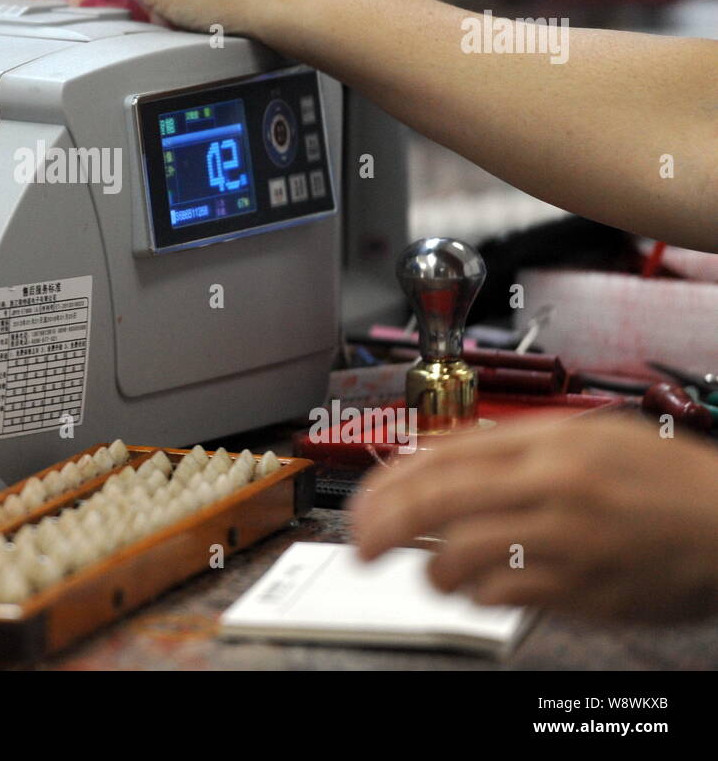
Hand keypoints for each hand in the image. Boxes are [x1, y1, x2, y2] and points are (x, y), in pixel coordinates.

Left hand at [349, 413, 717, 621]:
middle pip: (435, 499)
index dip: (389, 480)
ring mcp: (564, 538)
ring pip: (458, 553)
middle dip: (381, 524)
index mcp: (548, 440)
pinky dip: (476, 594)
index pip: (440, 454)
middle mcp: (550, 483)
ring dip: (431, 569)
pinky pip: (501, 594)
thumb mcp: (591, 436)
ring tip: (434, 572)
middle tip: (361, 546)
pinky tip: (478, 590)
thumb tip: (447, 457)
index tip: (365, 501)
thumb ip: (519, 444)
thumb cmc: (667, 481)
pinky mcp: (581, 588)